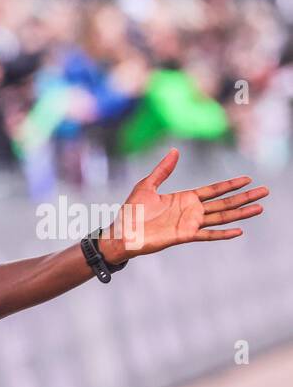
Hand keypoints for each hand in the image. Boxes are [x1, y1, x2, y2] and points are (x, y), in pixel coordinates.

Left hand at [104, 148, 268, 260]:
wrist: (121, 232)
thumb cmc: (131, 211)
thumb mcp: (147, 185)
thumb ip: (163, 170)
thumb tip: (175, 151)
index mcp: (185, 198)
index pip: (214, 190)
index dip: (230, 185)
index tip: (248, 179)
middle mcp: (191, 211)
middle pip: (224, 202)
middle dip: (244, 197)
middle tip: (265, 191)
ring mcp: (189, 224)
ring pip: (221, 217)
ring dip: (241, 213)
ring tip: (259, 208)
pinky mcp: (184, 235)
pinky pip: (207, 235)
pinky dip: (223, 233)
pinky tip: (238, 230)